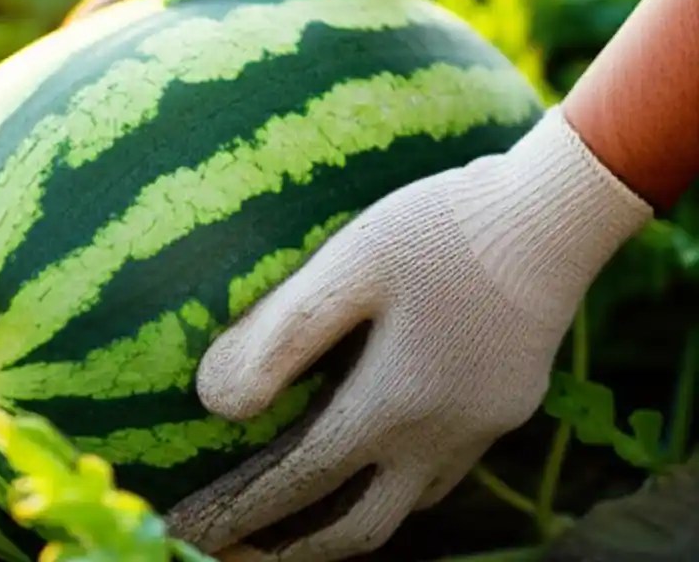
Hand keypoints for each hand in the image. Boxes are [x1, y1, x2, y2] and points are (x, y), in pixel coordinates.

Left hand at [164, 109, 650, 560]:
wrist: (552, 214)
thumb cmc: (439, 231)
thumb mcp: (347, 267)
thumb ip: (281, 337)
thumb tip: (216, 405)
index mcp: (391, 406)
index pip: (298, 485)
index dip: (239, 514)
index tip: (190, 532)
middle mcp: (438, 437)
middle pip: (358, 528)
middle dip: (291, 549)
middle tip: (235, 548)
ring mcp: (479, 428)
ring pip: (405, 510)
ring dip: (344, 526)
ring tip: (295, 521)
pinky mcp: (504, 408)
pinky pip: (440, 477)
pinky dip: (392, 491)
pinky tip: (373, 466)